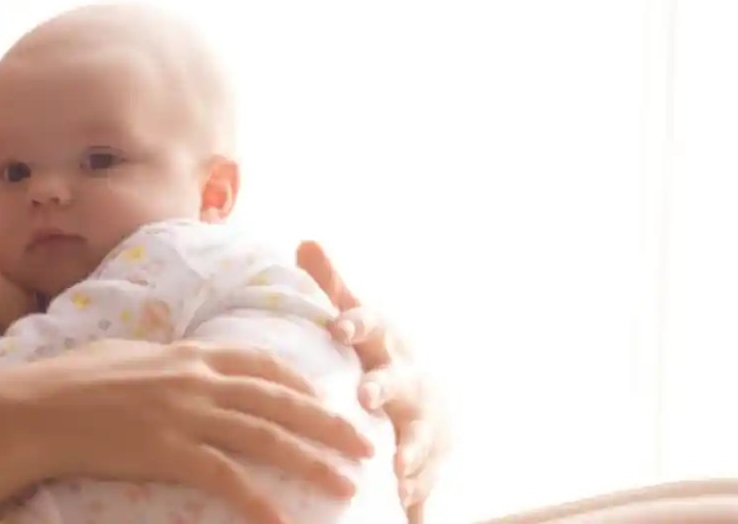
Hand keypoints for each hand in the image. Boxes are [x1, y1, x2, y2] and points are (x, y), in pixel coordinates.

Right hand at [0, 338, 376, 523]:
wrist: (36, 409)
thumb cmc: (72, 381)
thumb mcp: (127, 355)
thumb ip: (164, 360)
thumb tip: (178, 359)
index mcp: (190, 355)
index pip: (262, 364)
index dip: (301, 384)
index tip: (329, 399)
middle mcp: (197, 380)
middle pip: (279, 401)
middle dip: (328, 423)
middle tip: (366, 443)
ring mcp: (184, 416)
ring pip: (266, 438)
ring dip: (312, 462)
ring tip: (348, 484)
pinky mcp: (167, 452)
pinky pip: (225, 479)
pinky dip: (258, 500)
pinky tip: (283, 521)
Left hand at [297, 241, 450, 523]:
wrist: (431, 397)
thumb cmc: (379, 352)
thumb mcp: (359, 317)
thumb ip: (332, 285)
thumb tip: (306, 240)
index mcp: (385, 343)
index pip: (371, 326)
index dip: (357, 324)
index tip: (339, 327)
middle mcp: (408, 380)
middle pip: (398, 383)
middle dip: (384, 388)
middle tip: (367, 396)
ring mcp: (423, 421)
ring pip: (419, 437)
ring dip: (409, 453)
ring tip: (396, 471)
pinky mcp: (428, 461)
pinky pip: (425, 483)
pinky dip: (418, 499)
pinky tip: (406, 512)